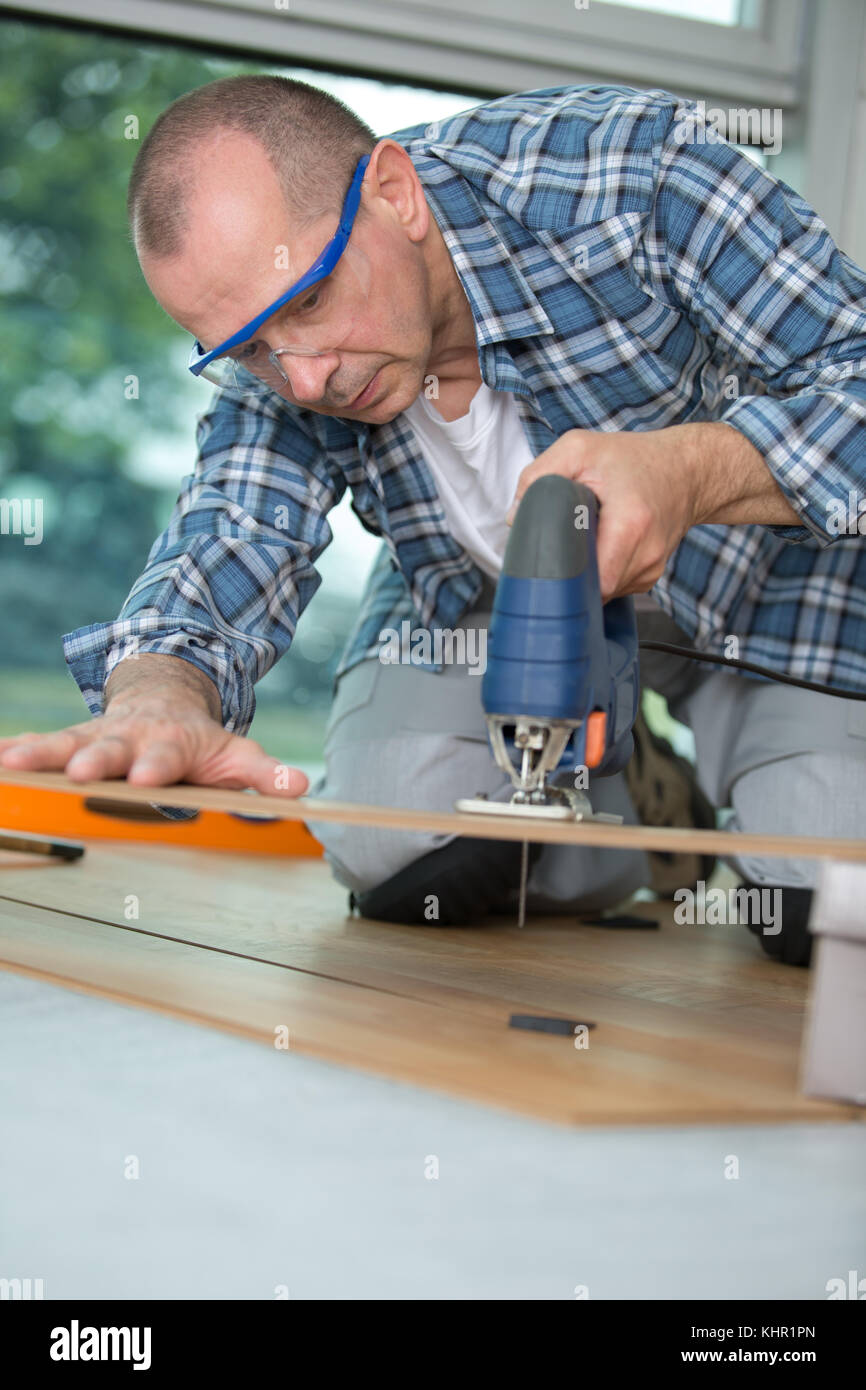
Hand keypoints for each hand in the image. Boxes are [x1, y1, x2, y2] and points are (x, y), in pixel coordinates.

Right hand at [0, 694, 307, 796]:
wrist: (168, 696)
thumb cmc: (203, 739)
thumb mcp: (239, 754)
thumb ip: (265, 774)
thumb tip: (303, 790)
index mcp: (171, 743)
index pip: (165, 759)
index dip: (157, 768)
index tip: (147, 780)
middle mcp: (131, 737)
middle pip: (111, 749)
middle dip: (96, 760)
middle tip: (81, 774)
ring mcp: (99, 736)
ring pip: (66, 743)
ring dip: (39, 753)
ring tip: (11, 764)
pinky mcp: (73, 741)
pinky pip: (39, 744)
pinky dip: (14, 749)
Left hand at [506, 425, 705, 600]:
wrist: (686, 471)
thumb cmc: (633, 459)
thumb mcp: (580, 449)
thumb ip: (540, 476)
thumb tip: (517, 517)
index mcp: (630, 525)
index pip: (591, 582)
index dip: (562, 578)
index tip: (547, 564)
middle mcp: (646, 555)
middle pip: (592, 590)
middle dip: (568, 573)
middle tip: (558, 545)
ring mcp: (650, 570)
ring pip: (602, 593)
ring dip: (584, 573)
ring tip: (584, 539)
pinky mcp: (649, 577)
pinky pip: (613, 587)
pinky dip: (599, 571)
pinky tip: (600, 545)